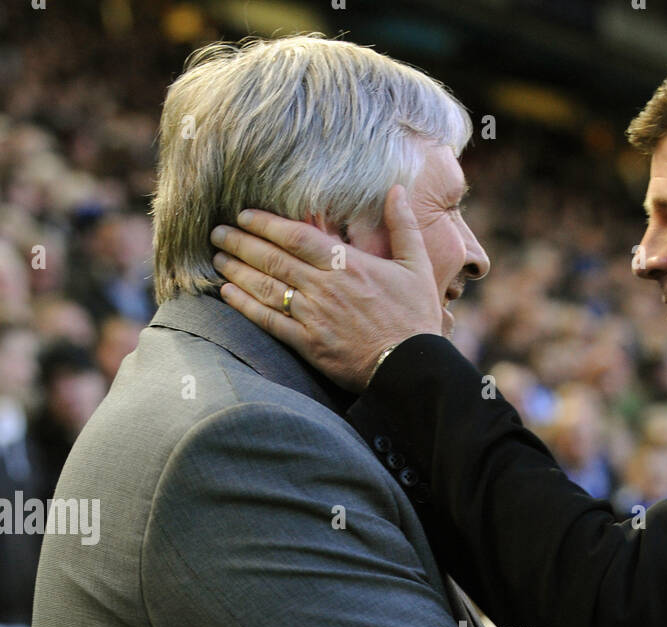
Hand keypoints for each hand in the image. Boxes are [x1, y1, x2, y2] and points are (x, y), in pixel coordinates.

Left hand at [209, 186, 443, 391]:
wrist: (412, 367)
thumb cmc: (416, 317)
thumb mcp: (418, 266)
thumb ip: (403, 226)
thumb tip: (397, 189)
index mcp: (347, 264)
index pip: (296, 236)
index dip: (266, 223)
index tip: (244, 215)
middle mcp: (324, 287)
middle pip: (273, 259)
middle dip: (241, 242)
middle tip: (217, 232)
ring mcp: (314, 316)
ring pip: (266, 287)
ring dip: (237, 270)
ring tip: (217, 258)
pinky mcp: (309, 345)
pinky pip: (270, 321)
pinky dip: (246, 306)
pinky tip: (228, 294)